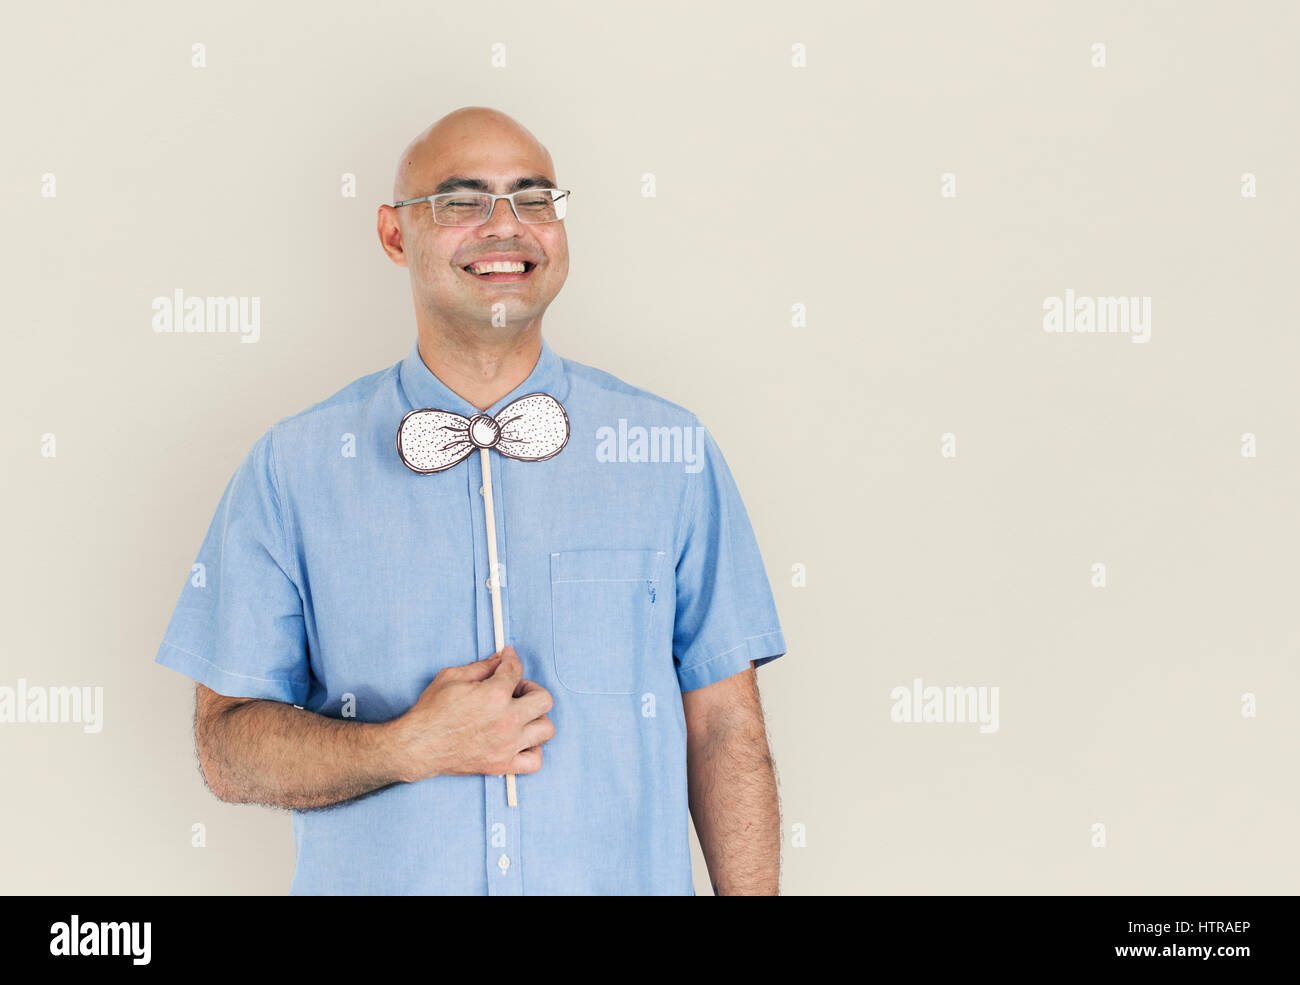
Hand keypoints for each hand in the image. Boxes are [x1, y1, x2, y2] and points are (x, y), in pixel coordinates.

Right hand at [391, 646, 554, 782]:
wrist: (418, 746)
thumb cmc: (431, 710)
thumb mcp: (452, 676)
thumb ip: (481, 666)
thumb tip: (501, 659)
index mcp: (494, 695)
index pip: (516, 670)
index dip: (511, 660)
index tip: (507, 660)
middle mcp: (507, 720)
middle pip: (544, 699)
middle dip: (531, 689)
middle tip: (514, 690)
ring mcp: (507, 745)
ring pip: (546, 729)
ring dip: (536, 718)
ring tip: (519, 715)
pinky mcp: (502, 764)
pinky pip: (535, 761)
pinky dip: (533, 750)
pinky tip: (520, 741)